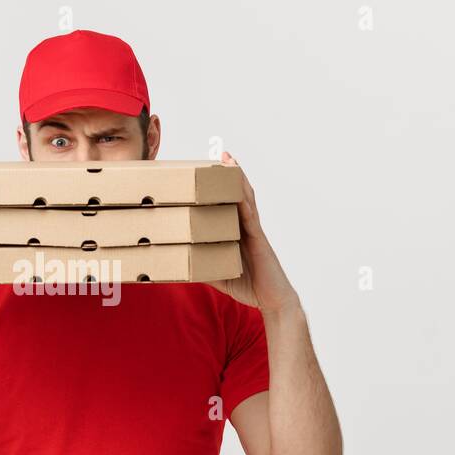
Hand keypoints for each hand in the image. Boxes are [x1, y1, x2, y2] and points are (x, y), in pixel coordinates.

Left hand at [208, 152, 298, 312]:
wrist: (273, 300)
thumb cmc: (250, 287)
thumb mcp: (218, 276)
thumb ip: (202, 268)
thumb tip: (181, 267)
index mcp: (237, 233)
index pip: (229, 205)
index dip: (221, 187)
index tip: (212, 169)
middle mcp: (247, 228)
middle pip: (239, 195)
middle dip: (231, 175)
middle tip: (221, 154)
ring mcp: (254, 232)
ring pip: (247, 200)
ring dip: (238, 179)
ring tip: (230, 161)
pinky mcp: (259, 240)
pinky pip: (251, 217)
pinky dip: (245, 202)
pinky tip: (239, 190)